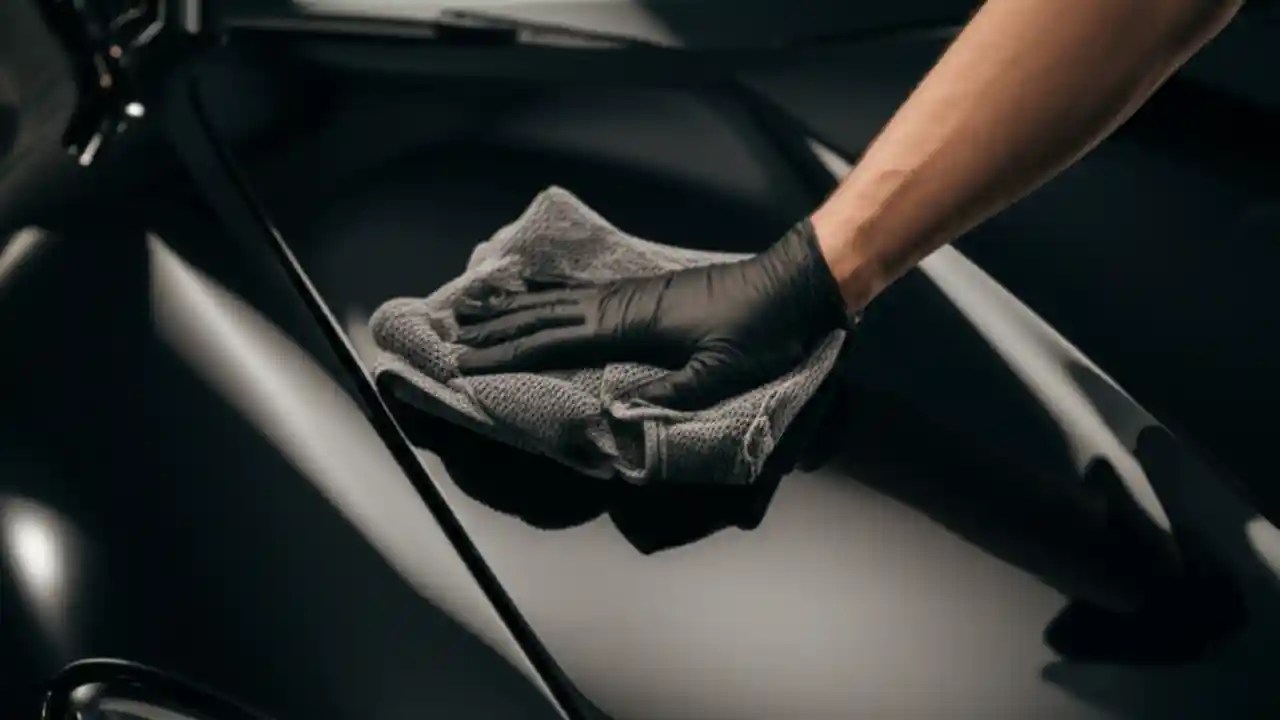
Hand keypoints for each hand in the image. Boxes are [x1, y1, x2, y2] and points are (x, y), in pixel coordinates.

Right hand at [455, 220, 850, 409]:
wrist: (795, 285)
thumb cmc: (764, 332)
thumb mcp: (722, 375)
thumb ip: (669, 396)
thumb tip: (617, 414)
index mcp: (633, 326)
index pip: (556, 342)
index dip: (510, 354)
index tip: (469, 361)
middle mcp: (624, 305)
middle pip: (547, 317)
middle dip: (499, 331)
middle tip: (455, 339)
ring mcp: (634, 294)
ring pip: (561, 302)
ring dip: (517, 310)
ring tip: (479, 313)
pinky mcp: (647, 292)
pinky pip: (584, 295)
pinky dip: (552, 295)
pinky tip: (541, 296)